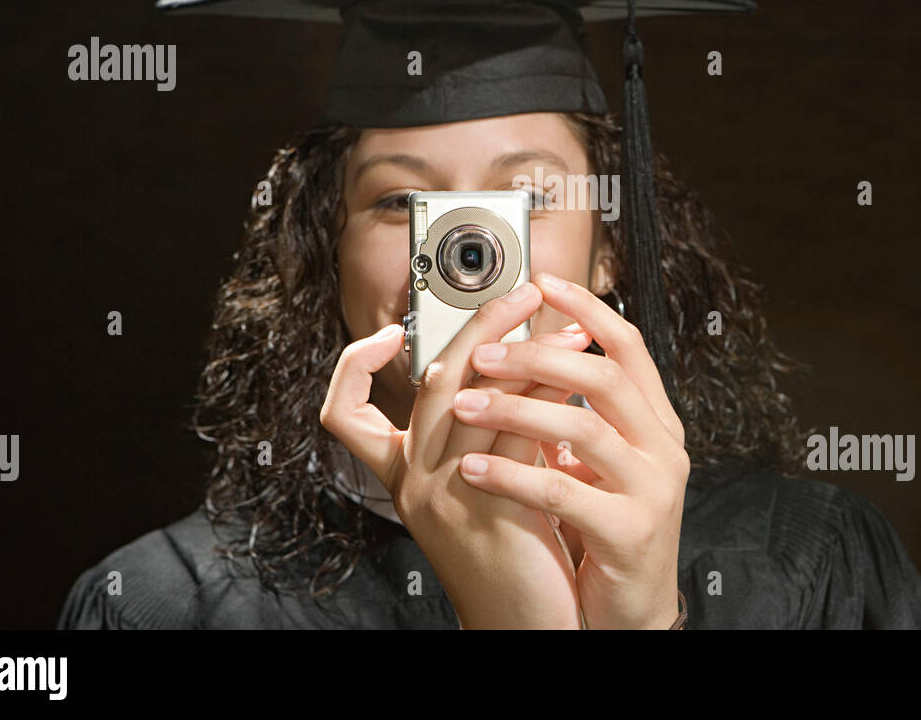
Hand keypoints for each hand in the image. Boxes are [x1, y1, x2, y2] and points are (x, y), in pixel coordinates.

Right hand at [319, 283, 593, 628]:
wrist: (526, 624)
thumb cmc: (512, 552)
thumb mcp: (482, 482)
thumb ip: (483, 430)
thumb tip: (516, 359)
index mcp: (403, 475)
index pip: (343, 412)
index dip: (354, 364)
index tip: (392, 331)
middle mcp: (414, 482)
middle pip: (431, 380)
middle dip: (482, 323)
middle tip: (527, 295)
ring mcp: (446, 497)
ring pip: (473, 398)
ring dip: (529, 353)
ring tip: (571, 333)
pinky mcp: (488, 511)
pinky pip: (512, 435)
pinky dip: (547, 398)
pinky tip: (577, 385)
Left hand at [452, 271, 690, 628]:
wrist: (627, 614)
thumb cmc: (602, 533)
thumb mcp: (592, 462)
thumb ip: (568, 413)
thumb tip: (516, 359)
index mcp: (654, 422)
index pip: (627, 345)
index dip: (586, 309)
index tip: (543, 284)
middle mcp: (662, 447)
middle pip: (603, 376)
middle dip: (535, 357)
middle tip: (484, 354)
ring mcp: (651, 488)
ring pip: (583, 427)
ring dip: (515, 409)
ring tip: (465, 404)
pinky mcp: (630, 531)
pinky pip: (563, 491)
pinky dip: (512, 475)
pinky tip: (474, 468)